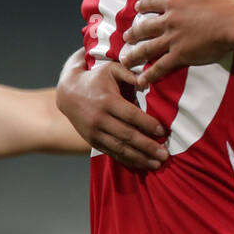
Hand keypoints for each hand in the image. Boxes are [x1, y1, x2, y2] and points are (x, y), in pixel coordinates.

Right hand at [56, 48, 167, 169]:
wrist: (67, 93)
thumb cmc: (95, 79)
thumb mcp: (111, 69)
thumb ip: (130, 73)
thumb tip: (147, 80)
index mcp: (107, 101)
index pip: (131, 115)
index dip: (148, 124)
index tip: (163, 131)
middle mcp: (100, 119)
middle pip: (127, 136)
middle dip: (148, 146)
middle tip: (165, 155)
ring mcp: (95, 132)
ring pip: (120, 148)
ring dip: (140, 158)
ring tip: (157, 164)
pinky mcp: (92, 141)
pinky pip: (111, 153)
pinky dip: (127, 160)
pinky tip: (141, 165)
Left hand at [121, 0, 233, 88]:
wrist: (232, 24)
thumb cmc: (224, 2)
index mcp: (174, 3)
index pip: (153, 3)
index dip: (143, 5)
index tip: (137, 9)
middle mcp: (168, 21)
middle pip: (145, 28)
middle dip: (134, 33)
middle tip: (125, 38)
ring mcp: (172, 39)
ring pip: (148, 48)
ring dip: (135, 54)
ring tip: (125, 59)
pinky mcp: (180, 55)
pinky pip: (161, 66)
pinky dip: (150, 74)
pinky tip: (141, 80)